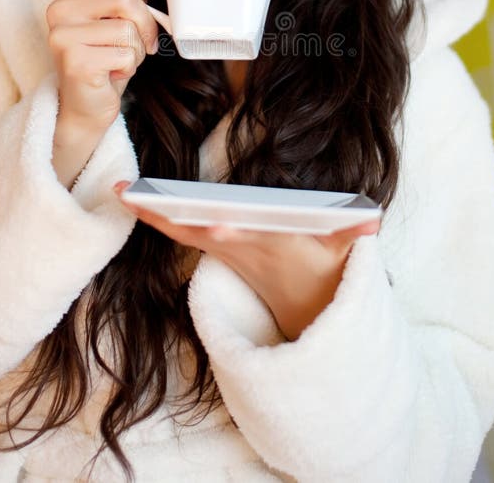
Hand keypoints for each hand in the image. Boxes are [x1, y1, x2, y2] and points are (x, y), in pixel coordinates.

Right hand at [46, 0, 158, 186]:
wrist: (87, 105)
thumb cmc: (107, 56)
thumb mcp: (121, 15)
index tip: (141, 9)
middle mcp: (60, 8)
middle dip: (146, 24)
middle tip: (141, 43)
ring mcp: (62, 35)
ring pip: (128, 29)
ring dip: (137, 50)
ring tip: (121, 59)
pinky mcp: (73, 61)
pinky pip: (125, 54)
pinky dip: (129, 67)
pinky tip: (112, 73)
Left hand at [115, 183, 379, 340]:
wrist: (303, 301)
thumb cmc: (320, 268)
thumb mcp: (340, 253)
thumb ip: (352, 234)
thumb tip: (371, 220)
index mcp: (265, 247)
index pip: (244, 240)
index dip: (229, 234)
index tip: (215, 227)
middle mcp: (236, 248)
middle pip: (196, 232)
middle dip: (170, 218)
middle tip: (139, 201)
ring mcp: (221, 248)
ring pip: (179, 229)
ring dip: (151, 213)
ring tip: (122, 192)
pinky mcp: (213, 244)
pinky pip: (177, 229)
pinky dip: (154, 215)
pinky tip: (130, 197)